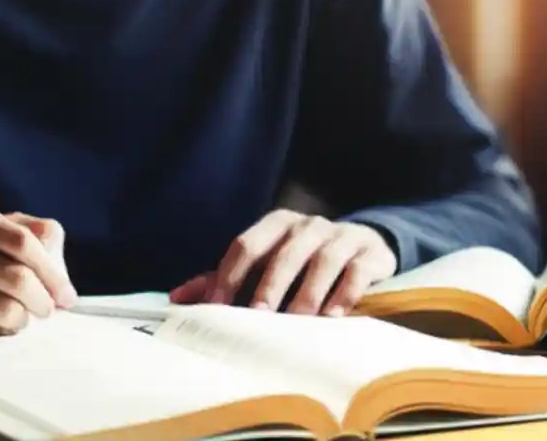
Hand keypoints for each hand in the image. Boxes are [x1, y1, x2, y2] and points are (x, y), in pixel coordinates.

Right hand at [0, 209, 77, 335]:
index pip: (22, 241)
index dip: (52, 269)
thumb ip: (35, 237)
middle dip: (45, 299)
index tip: (66, 292)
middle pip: (18, 278)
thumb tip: (63, 279)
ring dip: (26, 318)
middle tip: (49, 309)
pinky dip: (6, 332)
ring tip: (21, 315)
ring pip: (8, 310)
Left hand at [169, 210, 396, 316]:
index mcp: (276, 224)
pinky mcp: (369, 253)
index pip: (246, 245)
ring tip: (298, 322)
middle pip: (283, 253)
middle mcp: (307, 225)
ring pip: (321, 261)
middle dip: (269, 287)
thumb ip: (225, 279)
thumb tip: (177, 299)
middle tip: (259, 318)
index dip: (230, 276)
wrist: (365, 247)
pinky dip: (343, 294)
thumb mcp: (266, 263)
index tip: (218, 308)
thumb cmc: (303, 260)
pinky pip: (355, 271)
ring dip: (307, 294)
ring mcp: (340, 236)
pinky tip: (332, 317)